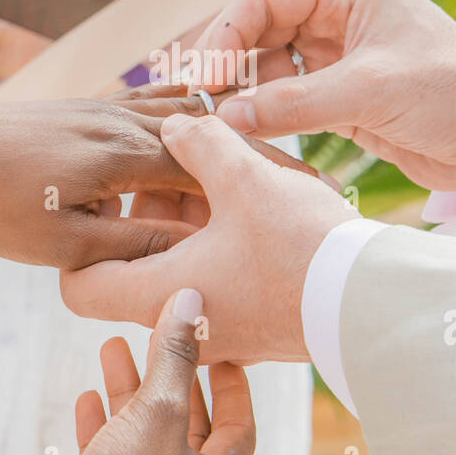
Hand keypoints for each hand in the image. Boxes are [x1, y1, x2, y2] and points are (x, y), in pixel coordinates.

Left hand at [0, 91, 321, 269]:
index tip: (296, 196)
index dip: (253, 183)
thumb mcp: (65, 241)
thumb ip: (133, 241)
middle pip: (203, 137)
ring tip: (260, 151)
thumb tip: (192, 244)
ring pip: (180, 111)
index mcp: (122, 157)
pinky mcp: (87, 106)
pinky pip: (150, 100)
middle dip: (249, 157)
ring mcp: (104, 108)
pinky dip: (183, 109)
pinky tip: (199, 118)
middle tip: (296, 175)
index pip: (207, 168)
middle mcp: (121, 123)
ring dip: (219, 132)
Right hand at [36, 290, 255, 454]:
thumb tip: (192, 298)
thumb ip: (174, 355)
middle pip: (188, 424)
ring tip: (112, 347)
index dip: (233, 383)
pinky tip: (86, 397)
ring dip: (130, 391)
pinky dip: (102, 424)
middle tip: (158, 335)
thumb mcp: (158, 412)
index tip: (221, 346)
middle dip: (170, 376)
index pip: (239, 424)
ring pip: (144, 435)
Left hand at [62, 115, 354, 364]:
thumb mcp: (244, 178)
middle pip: (133, 270)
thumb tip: (174, 124)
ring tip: (219, 174)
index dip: (82, 238)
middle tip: (171, 168)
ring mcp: (221, 330)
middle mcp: (182, 324)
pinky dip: (219, 242)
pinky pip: (216, 280)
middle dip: (148, 214)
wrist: (377, 304)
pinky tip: (248, 200)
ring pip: (179, 270)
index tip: (109, 194)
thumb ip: (199, 143)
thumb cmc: (304, 247)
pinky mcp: (255, 324)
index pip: (78, 286)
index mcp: (158, 297)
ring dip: (189, 223)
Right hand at [193, 0, 455, 193]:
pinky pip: (283, 99)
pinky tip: (243, 135)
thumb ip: (296, 103)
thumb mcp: (372, 91)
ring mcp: (334, 54)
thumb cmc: (455, 92)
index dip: (224, 35)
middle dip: (225, 64)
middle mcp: (335, 12)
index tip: (204, 79)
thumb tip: (228, 117)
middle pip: (254, 29)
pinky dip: (261, 115)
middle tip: (195, 104)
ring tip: (215, 123)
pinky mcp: (337, 94)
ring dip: (240, 93)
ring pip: (264, 66)